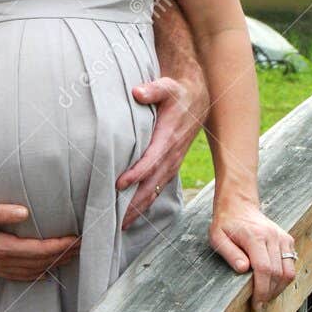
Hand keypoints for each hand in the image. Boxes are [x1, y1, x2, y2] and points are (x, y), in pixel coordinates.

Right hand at [0, 194, 79, 282]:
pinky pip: (18, 275)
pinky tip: (43, 273)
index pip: (39, 250)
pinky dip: (35, 275)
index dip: (61, 246)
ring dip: (53, 265)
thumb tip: (24, 212)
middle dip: (64, 256)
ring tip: (71, 256)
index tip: (79, 238)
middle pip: (40, 263)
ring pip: (31, 271)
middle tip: (86, 246)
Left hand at [117, 70, 207, 228]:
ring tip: (119, 225)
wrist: (197, 100)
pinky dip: (144, 204)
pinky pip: (156, 189)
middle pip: (151, 184)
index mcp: (168, 138)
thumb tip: (138, 92)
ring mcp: (170, 164)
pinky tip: (130, 215)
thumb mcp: (167, 87)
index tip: (119, 184)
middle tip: (114, 217)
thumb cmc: (177, 93)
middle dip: (134, 202)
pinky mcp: (169, 167)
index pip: (151, 160)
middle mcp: (170, 156)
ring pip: (154, 191)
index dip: (136, 174)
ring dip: (137, 208)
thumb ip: (153, 89)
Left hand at [208, 196, 297, 311]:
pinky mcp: (287, 240)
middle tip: (258, 304)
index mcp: (255, 236)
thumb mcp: (218, 238)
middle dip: (269, 293)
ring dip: (279, 288)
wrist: (239, 205)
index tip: (255, 304)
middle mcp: (273, 236)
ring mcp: (282, 238)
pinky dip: (283, 278)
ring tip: (265, 295)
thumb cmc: (226, 223)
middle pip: (278, 273)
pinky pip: (291, 264)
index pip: (264, 269)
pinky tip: (271, 282)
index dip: (261, 290)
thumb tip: (243, 269)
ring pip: (289, 271)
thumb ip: (230, 253)